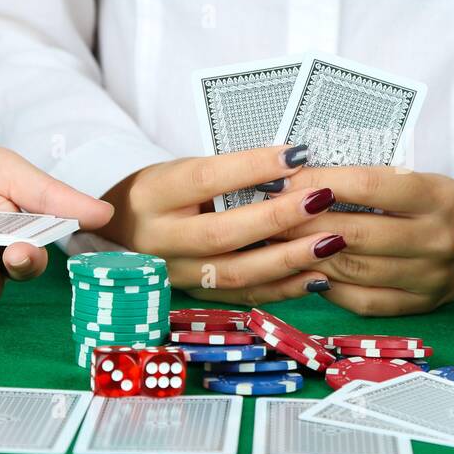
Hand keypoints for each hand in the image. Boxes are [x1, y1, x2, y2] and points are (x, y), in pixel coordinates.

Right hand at [99, 144, 347, 304]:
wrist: (124, 231)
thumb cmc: (166, 192)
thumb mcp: (182, 171)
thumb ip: (228, 174)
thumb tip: (293, 166)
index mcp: (153, 195)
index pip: (206, 180)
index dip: (252, 168)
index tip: (297, 156)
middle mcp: (159, 240)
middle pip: (221, 234)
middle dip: (277, 218)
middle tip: (321, 200)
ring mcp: (175, 274)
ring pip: (234, 273)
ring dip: (288, 259)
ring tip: (330, 241)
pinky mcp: (194, 296)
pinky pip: (243, 297)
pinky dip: (283, 289)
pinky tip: (318, 276)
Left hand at [270, 168, 453, 314]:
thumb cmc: (434, 200)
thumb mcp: (413, 178)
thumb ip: (366, 181)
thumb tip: (298, 179)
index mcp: (435, 197)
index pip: (368, 187)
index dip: (321, 183)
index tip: (284, 178)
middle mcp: (436, 239)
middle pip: (356, 234)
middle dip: (303, 224)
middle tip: (266, 215)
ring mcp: (429, 277)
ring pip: (355, 270)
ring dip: (308, 256)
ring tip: (275, 244)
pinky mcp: (420, 305)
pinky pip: (363, 302)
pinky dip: (330, 288)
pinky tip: (306, 272)